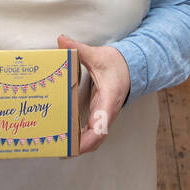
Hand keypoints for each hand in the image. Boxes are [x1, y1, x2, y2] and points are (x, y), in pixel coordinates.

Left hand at [58, 34, 129, 153]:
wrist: (131, 67)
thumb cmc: (115, 63)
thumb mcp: (97, 55)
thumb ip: (78, 49)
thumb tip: (61, 40)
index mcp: (108, 100)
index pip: (101, 126)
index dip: (87, 139)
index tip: (73, 146)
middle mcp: (107, 113)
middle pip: (95, 140)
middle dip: (78, 148)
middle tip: (57, 149)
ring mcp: (104, 116)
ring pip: (94, 139)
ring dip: (78, 146)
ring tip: (58, 148)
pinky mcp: (100, 116)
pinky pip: (91, 133)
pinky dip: (80, 139)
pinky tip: (65, 138)